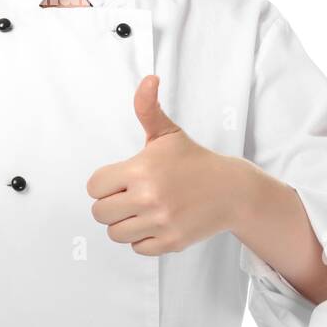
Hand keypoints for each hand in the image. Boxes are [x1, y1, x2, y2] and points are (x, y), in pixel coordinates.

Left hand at [87, 75, 250, 255]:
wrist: (231, 190)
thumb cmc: (194, 161)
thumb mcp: (168, 133)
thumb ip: (148, 108)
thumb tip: (148, 78)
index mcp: (141, 169)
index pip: (94, 186)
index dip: (103, 183)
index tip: (119, 179)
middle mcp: (149, 198)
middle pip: (100, 213)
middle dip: (110, 204)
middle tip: (128, 196)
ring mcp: (160, 222)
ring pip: (115, 233)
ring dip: (124, 223)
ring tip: (141, 210)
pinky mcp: (171, 242)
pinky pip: (137, 248)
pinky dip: (142, 239)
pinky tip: (155, 222)